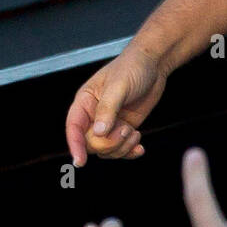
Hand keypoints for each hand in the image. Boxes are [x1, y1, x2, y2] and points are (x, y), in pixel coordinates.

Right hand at [65, 46, 167, 165]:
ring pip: (106, 150)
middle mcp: (93, 115)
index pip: (73, 127)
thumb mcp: (119, 86)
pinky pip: (121, 149)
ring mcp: (109, 124)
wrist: (153, 64)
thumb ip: (108, 109)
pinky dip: (129, 152)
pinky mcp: (124, 128)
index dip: (74, 145)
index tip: (80, 162)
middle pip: (91, 143)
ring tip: (135, 133)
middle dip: (109, 143)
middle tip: (127, 130)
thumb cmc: (132, 67)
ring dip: (122, 147)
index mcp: (85, 102)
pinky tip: (139, 148)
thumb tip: (98, 132)